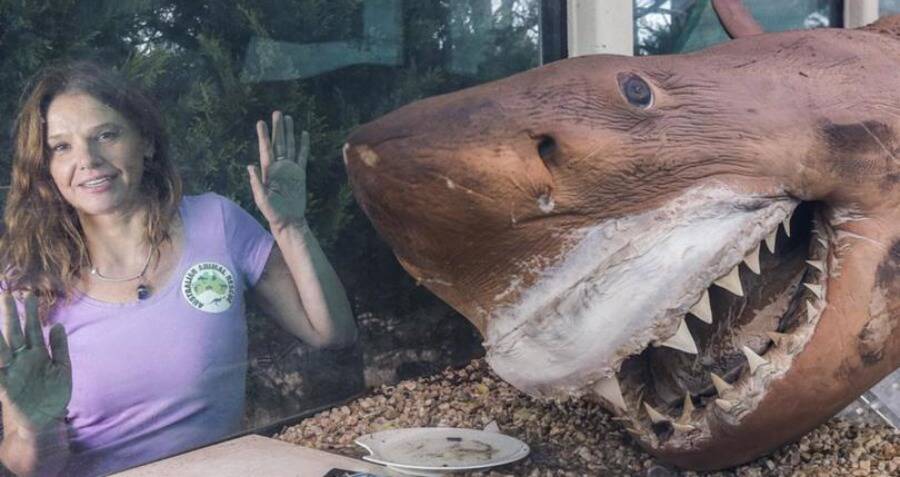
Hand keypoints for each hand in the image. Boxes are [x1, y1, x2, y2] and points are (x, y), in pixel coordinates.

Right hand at [0, 293, 70, 433]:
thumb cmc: (55, 394)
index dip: (31, 312)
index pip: (33, 328)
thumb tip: (58, 325)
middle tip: (7, 294)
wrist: (46, 419)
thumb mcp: (63, 368)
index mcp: (37, 353)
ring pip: (4, 345)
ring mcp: (12, 370)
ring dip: (1, 331)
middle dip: (11, 314)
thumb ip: (60, 347)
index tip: (29, 294)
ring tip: (0, 312)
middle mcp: (22, 358)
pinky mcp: (5, 384)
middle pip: (16, 332)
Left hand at [249, 111, 308, 230]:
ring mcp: (290, 169)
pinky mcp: (300, 174)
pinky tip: (304, 134)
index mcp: (269, 171)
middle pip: (279, 143)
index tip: (261, 122)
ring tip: (288, 118)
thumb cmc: (273, 212)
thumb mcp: (262, 199)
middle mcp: (279, 167)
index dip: (264, 136)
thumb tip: (250, 166)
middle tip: (277, 113)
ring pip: (290, 146)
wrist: (288, 220)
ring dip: (289, 132)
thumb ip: (256, 183)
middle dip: (277, 128)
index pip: (266, 149)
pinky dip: (303, 145)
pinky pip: (302, 156)